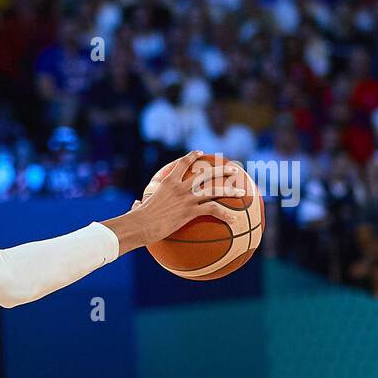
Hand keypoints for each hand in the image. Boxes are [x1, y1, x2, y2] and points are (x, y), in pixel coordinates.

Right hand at [133, 151, 247, 245]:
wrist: (139, 225)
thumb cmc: (136, 219)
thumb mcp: (138, 207)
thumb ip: (139, 203)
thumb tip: (136, 205)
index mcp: (168, 183)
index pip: (182, 164)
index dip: (192, 157)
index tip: (200, 153)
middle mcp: (180, 187)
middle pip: (205, 174)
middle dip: (221, 170)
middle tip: (232, 169)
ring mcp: (187, 198)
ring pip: (214, 190)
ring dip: (230, 190)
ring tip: (242, 191)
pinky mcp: (190, 211)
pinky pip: (213, 210)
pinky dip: (225, 214)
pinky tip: (235, 220)